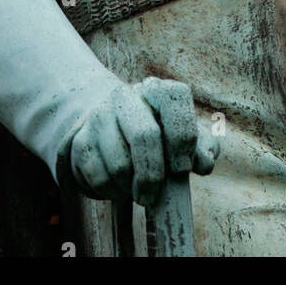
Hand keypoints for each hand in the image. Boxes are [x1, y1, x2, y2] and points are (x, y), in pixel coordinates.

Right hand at [68, 75, 218, 204]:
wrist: (108, 128)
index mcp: (156, 90)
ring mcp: (100, 117)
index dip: (183, 136)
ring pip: (119, 165)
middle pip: (144, 136)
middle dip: (154, 175)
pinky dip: (112, 191)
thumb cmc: (156, 135)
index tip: (183, 167)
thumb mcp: (182, 136)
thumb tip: (204, 162)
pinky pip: (99, 178)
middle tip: (155, 194)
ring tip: (136, 187)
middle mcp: (126, 97)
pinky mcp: (81, 140)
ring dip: (131, 187)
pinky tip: (119, 185)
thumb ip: (202, 147)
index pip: (174, 99)